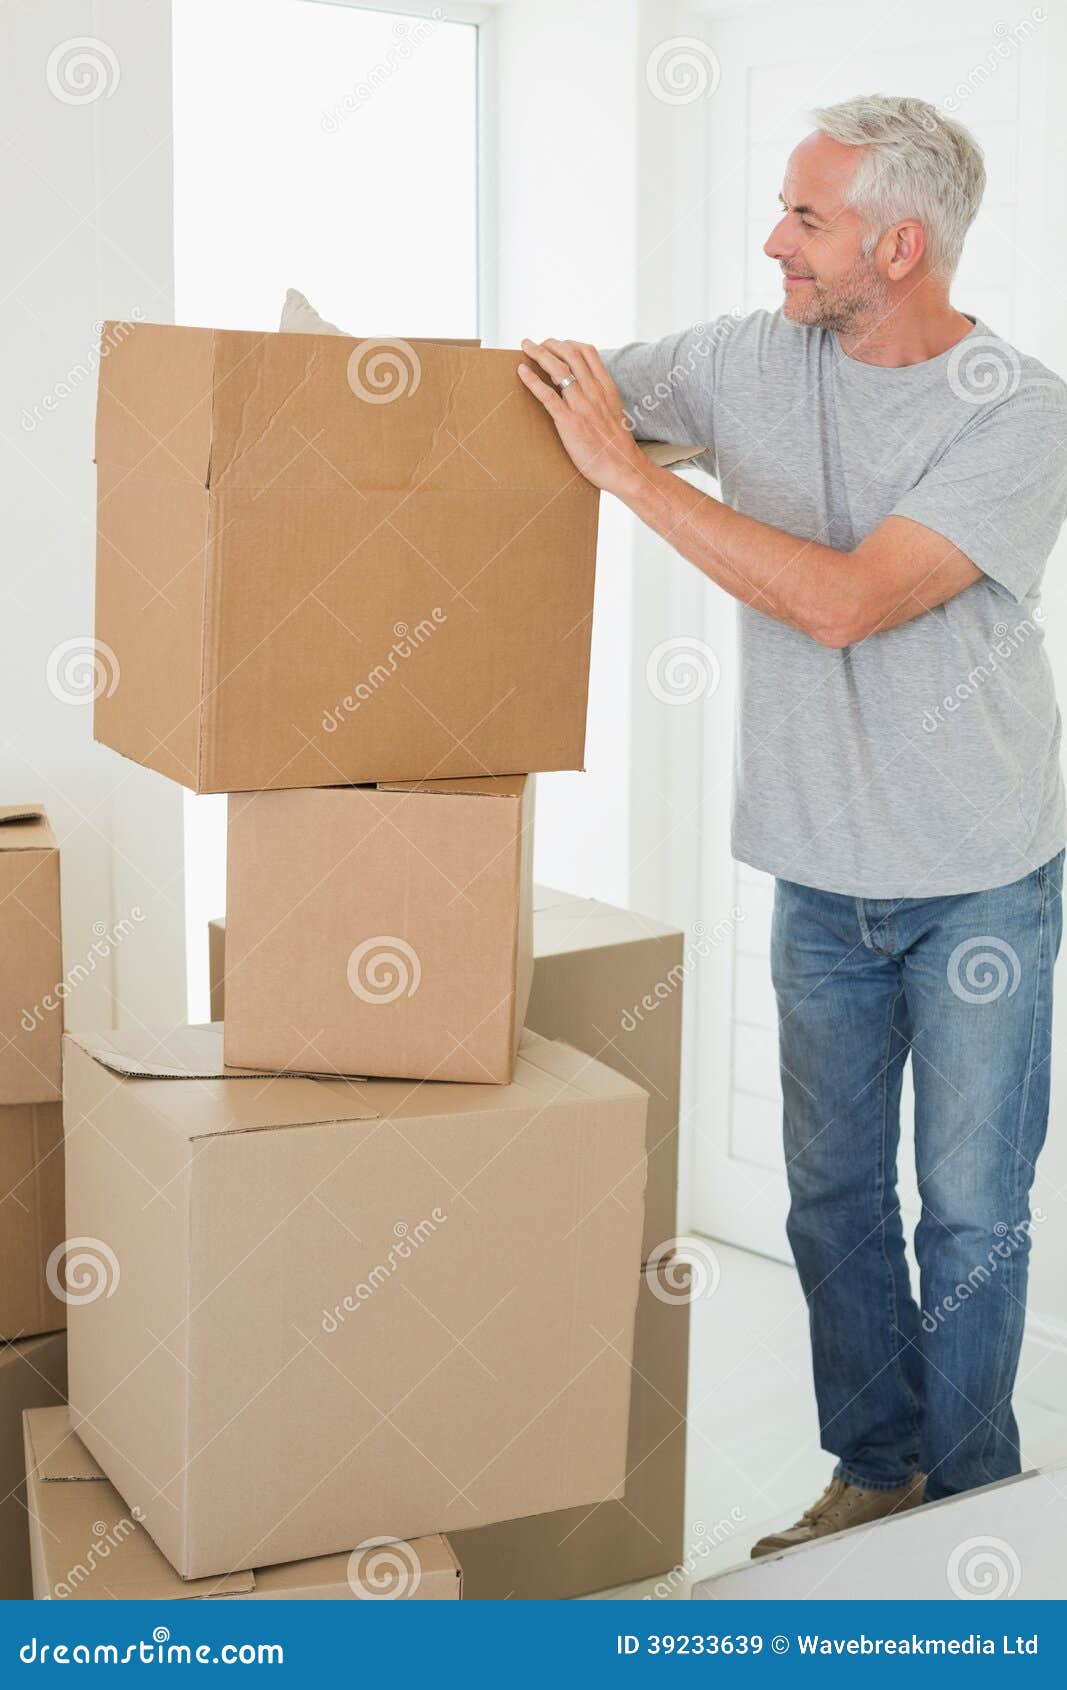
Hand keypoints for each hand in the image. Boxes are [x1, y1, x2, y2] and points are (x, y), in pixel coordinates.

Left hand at [517, 338, 645, 496]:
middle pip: (570, 353)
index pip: (588, 352)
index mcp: (606, 388)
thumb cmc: (617, 448)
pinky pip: (548, 396)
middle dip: (549, 343)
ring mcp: (581, 405)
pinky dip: (532, 380)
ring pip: (558, 368)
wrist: (624, 469)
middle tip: (535, 344)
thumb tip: (588, 393)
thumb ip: (602, 400)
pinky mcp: (569, 422)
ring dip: (538, 353)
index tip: (557, 343)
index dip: (569, 343)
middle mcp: (594, 392)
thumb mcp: (615, 414)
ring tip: (526, 348)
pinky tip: (521, 371)